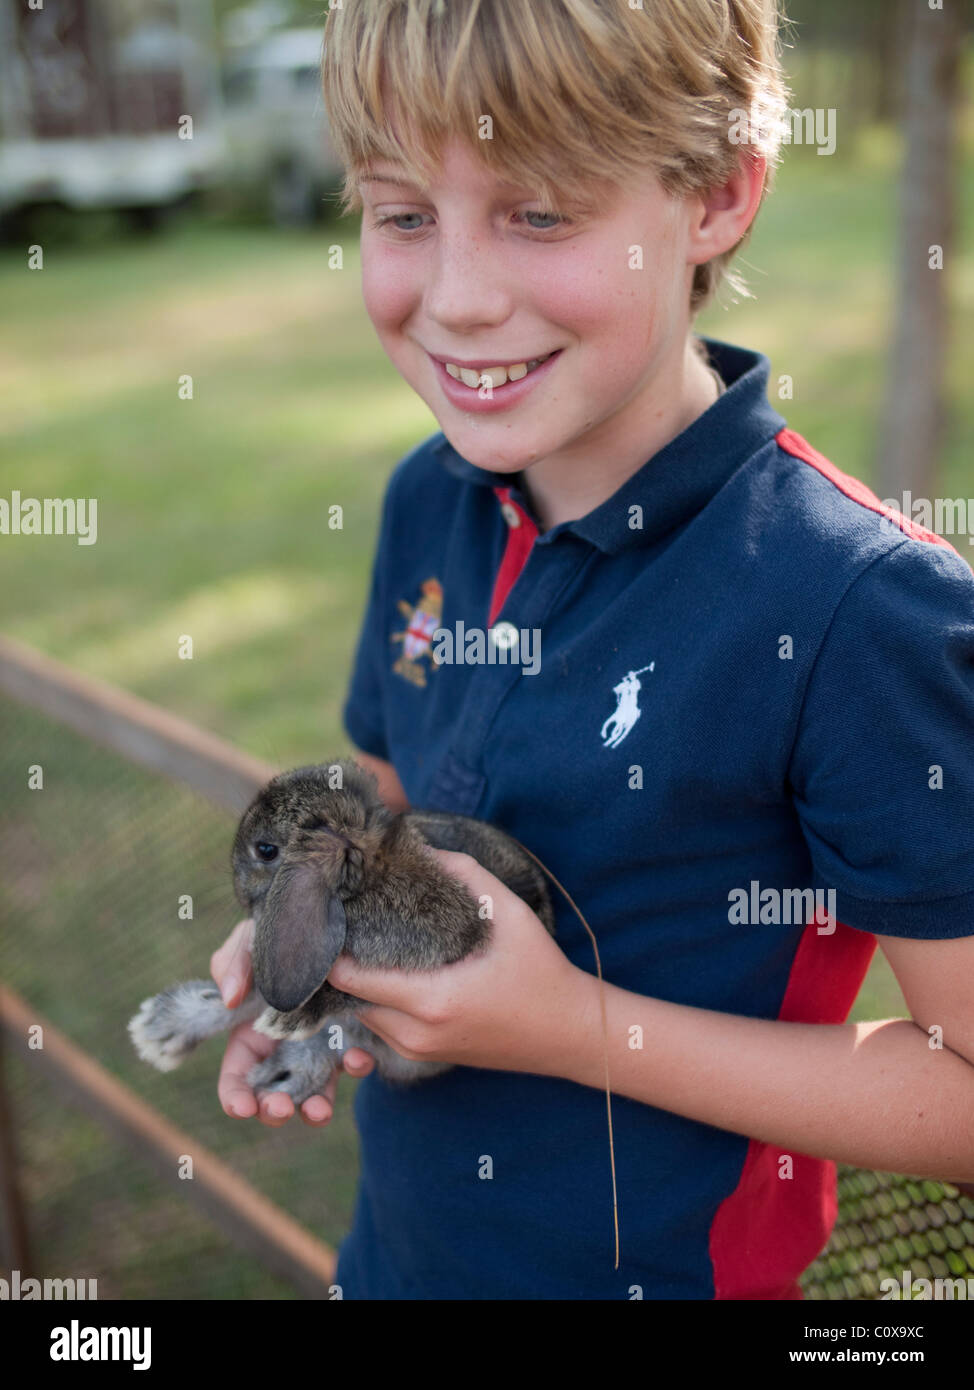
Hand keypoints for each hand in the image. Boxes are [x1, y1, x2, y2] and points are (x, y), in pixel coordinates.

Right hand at [209, 917, 375, 1126]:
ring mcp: (316, 1048)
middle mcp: (283, 1049)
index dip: (235, 1097)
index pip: (235, 1078)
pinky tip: (358, 1059)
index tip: (243, 1107)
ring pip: (311, 1092)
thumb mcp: (252, 940)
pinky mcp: (347, 1038)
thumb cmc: (279, 933)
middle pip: (271, 1094)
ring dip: (313, 1108)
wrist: (330, 923)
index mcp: (250, 1034)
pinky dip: (354, 1066)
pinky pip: (351, 1062)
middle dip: (273, 1108)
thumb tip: (229, 997)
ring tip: (319, 1110)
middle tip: (281, 1107)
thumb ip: (233, 963)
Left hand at [328, 849, 594, 1077]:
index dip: (330, 945)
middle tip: (342, 922)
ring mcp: (420, 1051)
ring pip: (364, 1014)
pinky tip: (389, 969)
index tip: (328, 914)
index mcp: (432, 1000)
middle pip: (349, 996)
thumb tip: (423, 847)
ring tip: (362, 941)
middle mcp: (416, 1034)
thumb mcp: (511, 916)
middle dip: (341, 961)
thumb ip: (467, 876)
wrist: (570, 1035)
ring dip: (359, 983)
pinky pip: (384, 1026)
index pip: (349, 977)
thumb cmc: (543, 975)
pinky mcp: (427, 1057)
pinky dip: (378, 1000)